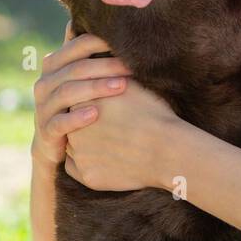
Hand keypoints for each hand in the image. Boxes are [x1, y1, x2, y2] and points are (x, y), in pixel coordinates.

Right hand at [31, 22, 131, 170]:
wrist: (54, 142)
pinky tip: (96, 114)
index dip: (100, 42)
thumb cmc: (74, 103)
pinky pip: (60, 122)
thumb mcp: (78, 78)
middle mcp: (44, 83)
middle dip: (105, 66)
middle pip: (75, 68)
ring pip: (68, 92)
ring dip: (97, 88)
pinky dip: (77, 117)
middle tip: (132, 66)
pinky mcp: (46, 131)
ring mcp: (43, 107)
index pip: (76, 46)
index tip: (127, 44)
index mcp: (53, 66)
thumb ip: (83, 53)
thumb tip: (93, 20)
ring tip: (121, 87)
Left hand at [64, 77, 181, 192]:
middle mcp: (73, 127)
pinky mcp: (87, 176)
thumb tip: (102, 64)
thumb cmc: (155, 114)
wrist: (168, 150)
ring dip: (86, 145)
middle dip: (87, 126)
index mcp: (81, 101)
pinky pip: (79, 169)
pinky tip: (110, 159)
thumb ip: (108, 74)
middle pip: (73, 125)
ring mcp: (78, 154)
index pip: (77, 102)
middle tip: (113, 128)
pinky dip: (90, 164)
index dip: (94, 106)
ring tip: (114, 143)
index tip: (111, 111)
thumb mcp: (131, 84)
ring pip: (74, 147)